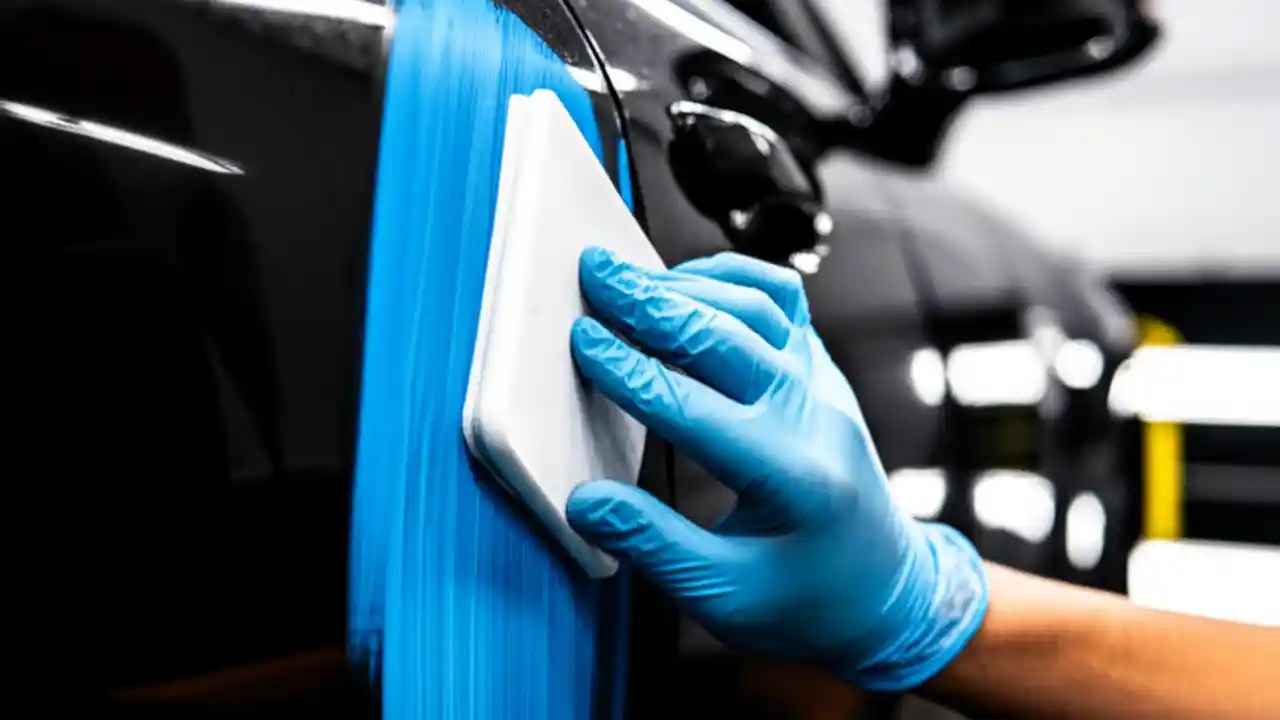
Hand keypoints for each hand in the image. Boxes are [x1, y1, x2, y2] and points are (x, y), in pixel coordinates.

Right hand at [565, 248, 986, 690]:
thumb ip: (653, 544)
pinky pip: (785, 305)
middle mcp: (814, 418)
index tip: (581, 339)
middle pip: (724, 338)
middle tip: (595, 274)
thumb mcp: (724, 596)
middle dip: (650, 303)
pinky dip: (736, 279)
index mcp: (792, 477)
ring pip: (756, 309)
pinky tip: (691, 278)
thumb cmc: (810, 604)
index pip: (692, 406)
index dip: (628, 370)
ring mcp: (823, 388)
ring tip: (628, 276)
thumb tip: (586, 501)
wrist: (887, 594)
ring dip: (687, 286)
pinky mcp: (821, 375)